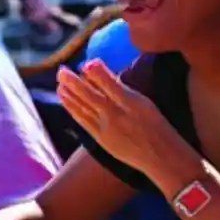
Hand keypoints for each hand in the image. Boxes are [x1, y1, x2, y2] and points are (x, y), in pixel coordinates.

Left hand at [57, 60, 191, 175]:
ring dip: (69, 93)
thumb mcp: (144, 102)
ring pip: (83, 107)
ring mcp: (107, 128)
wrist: (160, 157)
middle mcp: (118, 115)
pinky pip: (82, 120)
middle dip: (74, 81)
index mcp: (132, 103)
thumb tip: (102, 73)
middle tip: (61, 70)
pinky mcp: (101, 139)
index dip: (97, 73)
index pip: (111, 84)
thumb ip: (122, 88)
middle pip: (91, 96)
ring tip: (59, 81)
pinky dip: (72, 107)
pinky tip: (64, 97)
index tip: (86, 62)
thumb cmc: (155, 125)